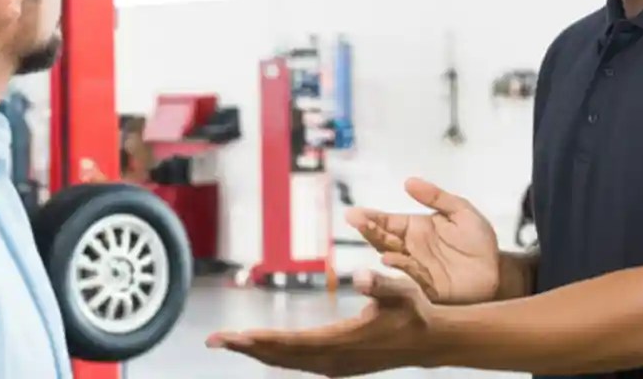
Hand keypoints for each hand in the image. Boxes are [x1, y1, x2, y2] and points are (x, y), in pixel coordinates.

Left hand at [206, 271, 439, 376]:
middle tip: (213, 340)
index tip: (237, 335)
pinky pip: (296, 363)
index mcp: (345, 341)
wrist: (429, 341)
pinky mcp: (336, 366)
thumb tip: (363, 277)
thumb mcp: (403, 291)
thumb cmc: (414, 312)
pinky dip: (273, 355)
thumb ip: (383, 284)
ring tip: (226, 342)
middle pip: (282, 356)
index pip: (295, 343)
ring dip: (255, 352)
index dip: (265, 340)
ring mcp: (334, 366)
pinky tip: (259, 349)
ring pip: (286, 362)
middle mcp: (334, 359)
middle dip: (246, 347)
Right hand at [347, 178, 499, 303]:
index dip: (371, 217)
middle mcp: (411, 248)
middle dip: (369, 229)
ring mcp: (416, 269)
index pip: (388, 221)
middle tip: (355, 220)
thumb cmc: (479, 242)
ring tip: (371, 238)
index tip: (354, 213)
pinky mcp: (426, 287)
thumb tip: (408, 181)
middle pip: (384, 238)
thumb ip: (436, 197)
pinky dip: (400, 268)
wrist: (498, 271)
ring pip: (392, 257)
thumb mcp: (461, 212)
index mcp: (415, 229)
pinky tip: (390, 258)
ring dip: (380, 248)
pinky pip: (410, 276)